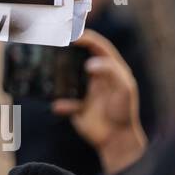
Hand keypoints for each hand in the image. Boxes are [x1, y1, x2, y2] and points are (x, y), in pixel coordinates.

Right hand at [51, 29, 146, 174]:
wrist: (117, 139)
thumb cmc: (125, 112)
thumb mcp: (124, 88)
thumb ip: (110, 71)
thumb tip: (89, 63)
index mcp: (112, 69)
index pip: (98, 46)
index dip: (86, 37)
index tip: (72, 35)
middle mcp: (98, 77)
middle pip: (81, 56)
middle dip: (69, 48)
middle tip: (56, 40)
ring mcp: (87, 91)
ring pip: (69, 75)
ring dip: (60, 71)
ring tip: (49, 65)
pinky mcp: (78, 106)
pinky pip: (64, 101)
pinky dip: (60, 103)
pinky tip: (57, 105)